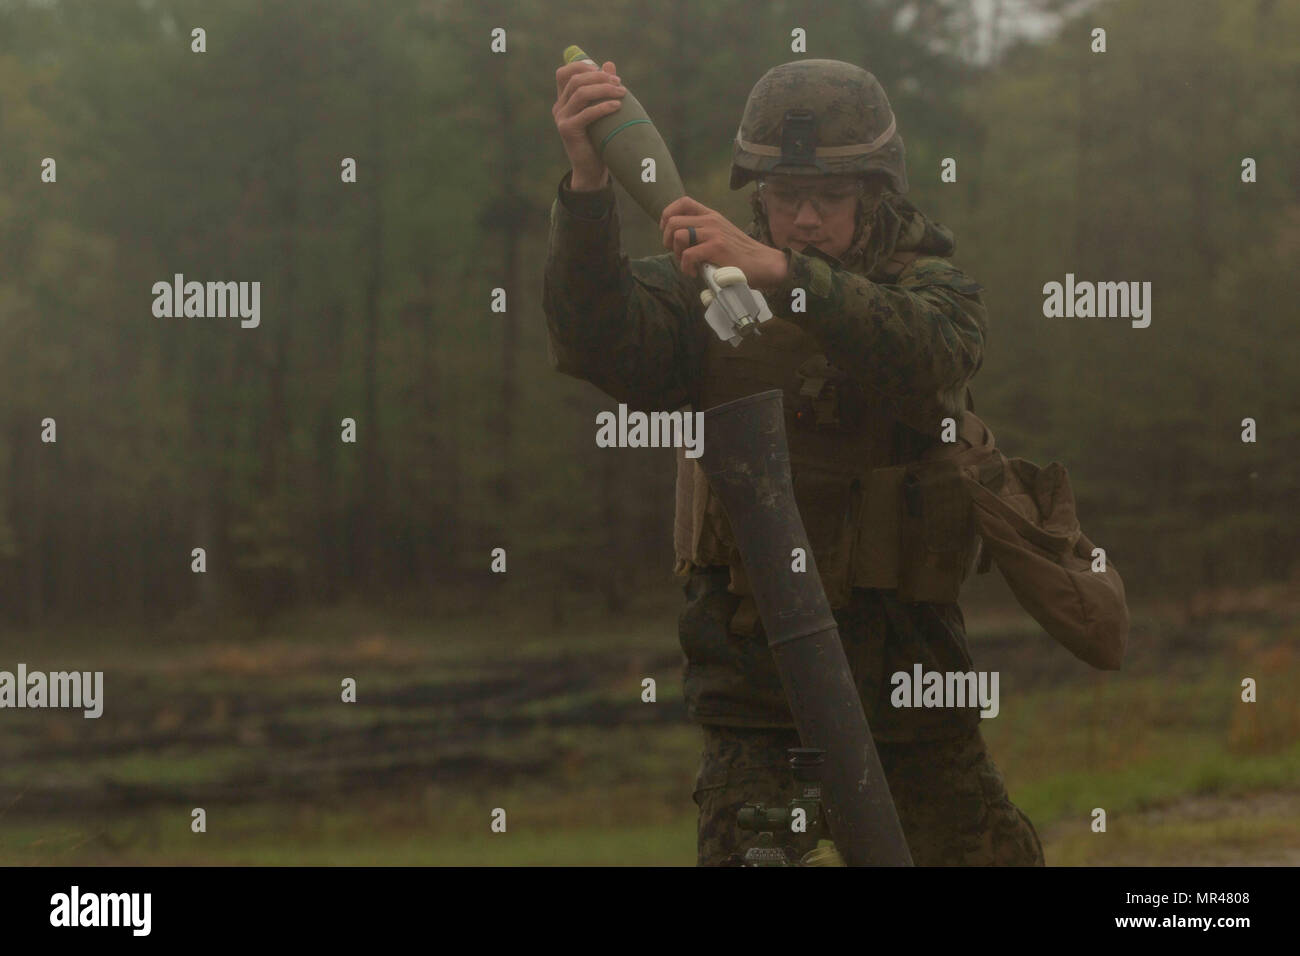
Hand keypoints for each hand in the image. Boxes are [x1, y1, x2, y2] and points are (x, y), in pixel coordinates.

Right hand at [552, 59, 627, 188]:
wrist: (591, 169)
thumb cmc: (598, 138)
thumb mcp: (601, 110)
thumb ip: (602, 88)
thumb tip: (609, 64)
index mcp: (564, 100)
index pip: (564, 73)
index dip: (582, 66)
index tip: (602, 70)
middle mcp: (559, 107)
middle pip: (576, 80)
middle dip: (600, 78)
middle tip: (619, 83)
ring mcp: (561, 118)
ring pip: (581, 93)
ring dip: (604, 90)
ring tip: (622, 93)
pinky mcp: (567, 130)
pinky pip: (586, 113)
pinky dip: (603, 107)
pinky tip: (617, 106)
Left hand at [659, 197, 789, 291]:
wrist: (763, 263)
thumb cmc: (740, 255)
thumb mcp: (721, 235)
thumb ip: (703, 233)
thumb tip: (679, 242)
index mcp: (711, 215)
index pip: (683, 202)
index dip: (668, 215)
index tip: (668, 232)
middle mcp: (711, 220)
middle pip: (673, 221)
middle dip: (667, 240)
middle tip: (677, 253)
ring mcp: (713, 233)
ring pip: (678, 235)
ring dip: (676, 253)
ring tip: (687, 264)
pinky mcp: (716, 248)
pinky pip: (688, 255)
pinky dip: (686, 266)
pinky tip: (694, 272)